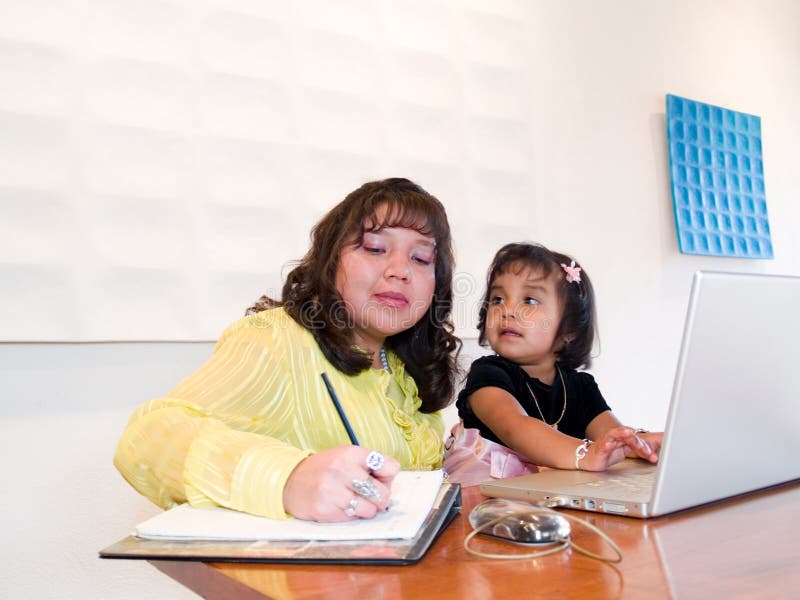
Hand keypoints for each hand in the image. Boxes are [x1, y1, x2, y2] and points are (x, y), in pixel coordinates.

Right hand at [282, 446, 400, 521]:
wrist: (290, 481)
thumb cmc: (325, 470)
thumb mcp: (347, 458)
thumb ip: (370, 466)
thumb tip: (390, 485)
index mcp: (352, 453)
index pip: (390, 466)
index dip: (388, 476)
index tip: (380, 478)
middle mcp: (342, 469)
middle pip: (382, 493)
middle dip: (380, 499)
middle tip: (370, 497)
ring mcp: (333, 490)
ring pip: (370, 510)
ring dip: (366, 510)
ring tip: (354, 502)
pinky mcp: (326, 510)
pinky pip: (353, 519)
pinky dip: (351, 516)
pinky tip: (340, 506)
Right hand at [580, 427, 657, 470]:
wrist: (590, 458)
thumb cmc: (607, 454)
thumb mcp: (624, 451)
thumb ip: (635, 448)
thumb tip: (651, 449)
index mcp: (623, 438)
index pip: (637, 440)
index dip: (646, 447)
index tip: (654, 456)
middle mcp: (616, 437)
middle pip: (629, 437)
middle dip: (639, 444)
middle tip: (648, 452)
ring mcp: (607, 441)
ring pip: (615, 435)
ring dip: (622, 434)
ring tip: (628, 433)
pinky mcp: (599, 448)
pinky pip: (603, 445)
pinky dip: (606, 443)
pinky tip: (609, 444)